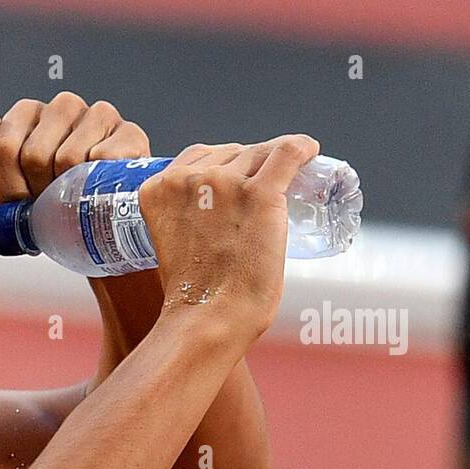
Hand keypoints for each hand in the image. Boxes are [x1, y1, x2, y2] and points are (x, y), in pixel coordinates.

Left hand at [0, 93, 149, 203]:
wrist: (97, 225)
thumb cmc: (49, 202)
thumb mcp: (7, 185)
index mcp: (28, 113)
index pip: (1, 147)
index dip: (9, 186)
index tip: (21, 200)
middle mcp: (63, 105)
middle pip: (34, 155)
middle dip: (38, 192)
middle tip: (50, 205)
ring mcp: (99, 114)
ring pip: (68, 158)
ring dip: (67, 192)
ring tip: (74, 199)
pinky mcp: (130, 133)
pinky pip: (101, 160)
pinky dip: (96, 185)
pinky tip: (99, 190)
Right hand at [138, 135, 319, 338]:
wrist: (207, 320)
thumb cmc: (193, 297)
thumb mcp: (170, 244)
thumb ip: (183, 220)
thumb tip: (214, 216)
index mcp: (158, 190)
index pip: (198, 156)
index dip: (223, 167)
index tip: (237, 183)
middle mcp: (187, 179)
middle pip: (231, 153)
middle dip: (248, 168)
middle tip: (260, 198)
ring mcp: (224, 184)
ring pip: (260, 153)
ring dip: (274, 166)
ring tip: (287, 185)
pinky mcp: (259, 195)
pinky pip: (288, 152)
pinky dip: (303, 149)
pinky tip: (311, 153)